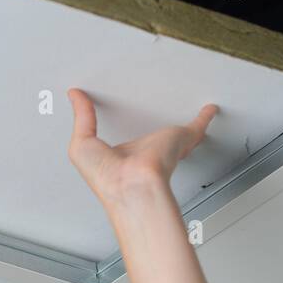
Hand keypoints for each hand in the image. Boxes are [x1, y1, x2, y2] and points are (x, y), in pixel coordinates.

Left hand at [66, 89, 218, 205]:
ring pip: (175, 135)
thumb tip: (75, 96)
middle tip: (155, 119)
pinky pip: (197, 126)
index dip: (119, 133)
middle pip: (152, 139)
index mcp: (121, 158)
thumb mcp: (82, 145)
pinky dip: (204, 118)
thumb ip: (81, 118)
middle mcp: (145, 155)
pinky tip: (207, 110)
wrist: (132, 186)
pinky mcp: (180, 139)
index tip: (117, 123)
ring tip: (182, 113)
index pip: (122, 143)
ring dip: (180, 126)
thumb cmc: (108, 178)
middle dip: (154, 131)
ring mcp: (164, 148)